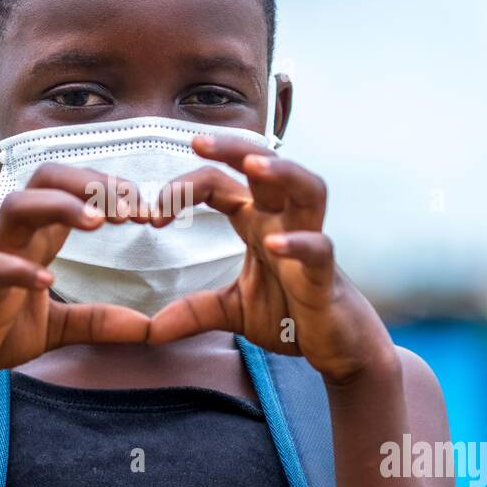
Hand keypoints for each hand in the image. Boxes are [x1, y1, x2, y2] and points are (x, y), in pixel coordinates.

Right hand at [0, 164, 150, 399]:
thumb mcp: (57, 326)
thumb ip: (97, 321)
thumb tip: (147, 327)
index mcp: (37, 237)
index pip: (72, 187)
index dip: (111, 189)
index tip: (149, 210)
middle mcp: (15, 237)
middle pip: (45, 178)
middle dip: (89, 181)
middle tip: (131, 206)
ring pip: (17, 207)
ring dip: (59, 206)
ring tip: (99, 223)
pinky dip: (20, 271)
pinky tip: (47, 281)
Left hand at [146, 135, 397, 385]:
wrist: (335, 345)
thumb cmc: (289, 314)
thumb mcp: (231, 311)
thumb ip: (193, 312)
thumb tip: (150, 330)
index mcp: (256, 221)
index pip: (219, 185)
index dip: (183, 189)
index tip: (152, 216)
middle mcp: (283, 221)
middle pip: (265, 165)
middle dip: (234, 148)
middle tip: (197, 141)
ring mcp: (308, 242)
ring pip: (308, 189)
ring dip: (283, 172)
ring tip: (254, 165)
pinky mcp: (325, 274)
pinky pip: (318, 249)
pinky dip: (298, 244)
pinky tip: (274, 244)